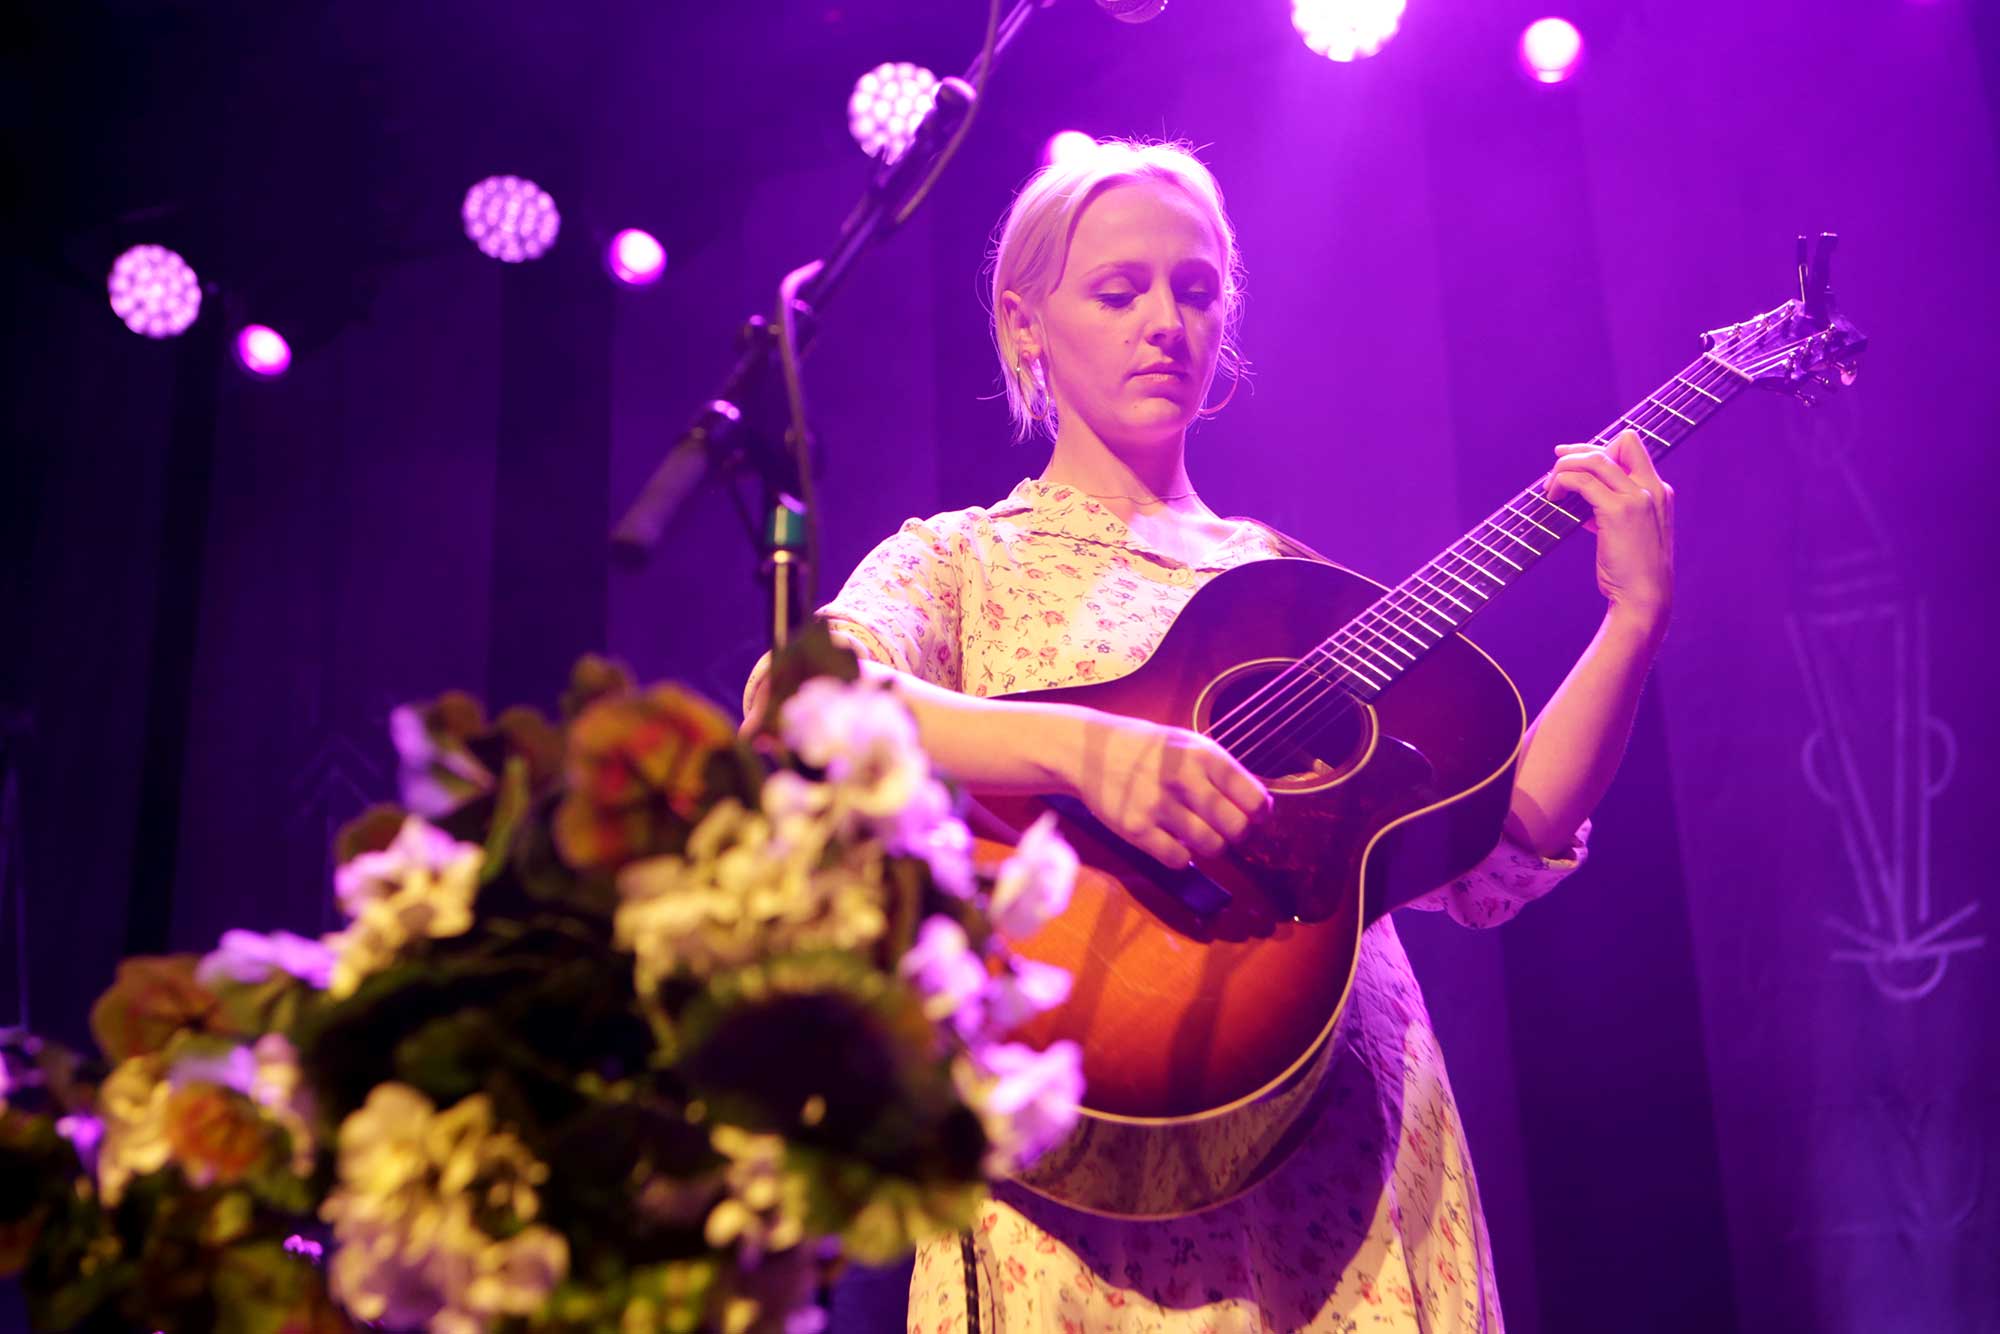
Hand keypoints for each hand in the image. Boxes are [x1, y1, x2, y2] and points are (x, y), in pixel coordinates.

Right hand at [1066, 713, 1270, 868]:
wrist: (1089, 750)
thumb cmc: (1147, 750)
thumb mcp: (1189, 745)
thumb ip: (1223, 773)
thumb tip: (1260, 808)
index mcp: (1203, 756)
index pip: (1255, 800)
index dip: (1260, 816)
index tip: (1253, 819)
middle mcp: (1183, 779)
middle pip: (1237, 829)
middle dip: (1236, 836)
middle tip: (1224, 831)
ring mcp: (1157, 805)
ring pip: (1211, 847)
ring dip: (1209, 846)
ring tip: (1195, 833)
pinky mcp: (1135, 828)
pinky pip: (1177, 860)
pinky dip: (1180, 857)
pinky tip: (1171, 840)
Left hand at [1545, 429, 1674, 634]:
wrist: (1645, 597)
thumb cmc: (1632, 571)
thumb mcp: (1628, 533)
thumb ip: (1612, 512)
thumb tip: (1584, 504)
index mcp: (1658, 491)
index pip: (1633, 447)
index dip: (1602, 449)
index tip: (1576, 460)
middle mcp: (1652, 488)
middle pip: (1618, 443)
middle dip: (1581, 451)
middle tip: (1556, 467)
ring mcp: (1637, 498)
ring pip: (1595, 459)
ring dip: (1566, 467)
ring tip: (1549, 487)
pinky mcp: (1618, 511)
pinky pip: (1582, 481)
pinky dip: (1562, 483)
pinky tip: (1552, 498)